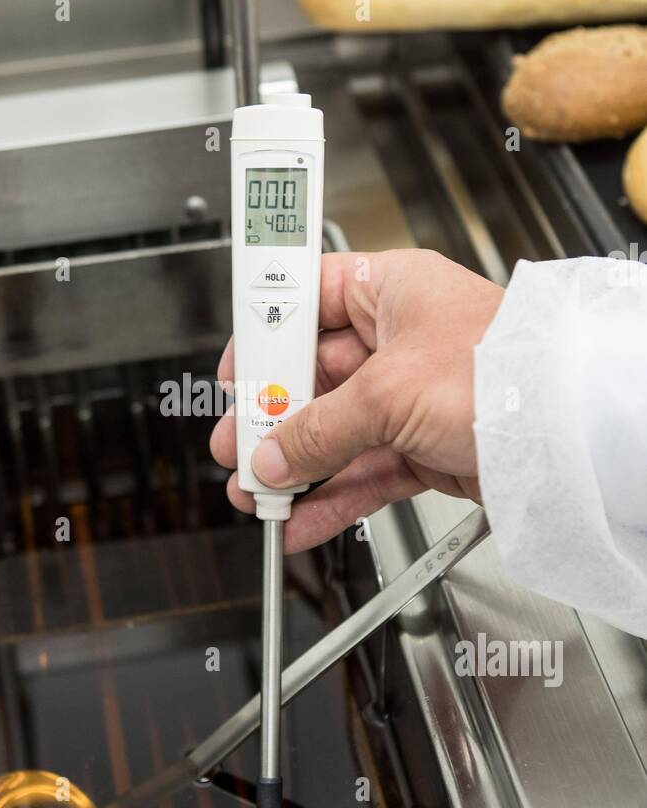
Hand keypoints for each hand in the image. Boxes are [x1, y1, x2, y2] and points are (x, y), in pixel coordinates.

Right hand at [210, 248, 503, 552]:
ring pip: (335, 430)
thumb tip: (273, 455)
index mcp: (388, 290)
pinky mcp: (426, 445)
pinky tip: (301, 517)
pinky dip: (332, 495)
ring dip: (294, 464)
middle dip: (271, 417)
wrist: (571, 436)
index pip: (305, 299)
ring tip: (257, 492)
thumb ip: (322, 428)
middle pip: (313, 375)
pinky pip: (364, 470)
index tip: (236, 372)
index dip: (265, 334)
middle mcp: (398, 337)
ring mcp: (411, 394)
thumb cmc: (506, 375)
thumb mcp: (391, 392)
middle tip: (237, 445)